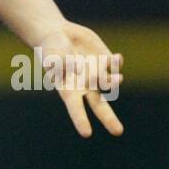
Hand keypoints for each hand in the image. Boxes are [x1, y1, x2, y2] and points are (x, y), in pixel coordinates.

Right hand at [36, 23, 123, 137]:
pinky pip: (116, 66)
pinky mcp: (104, 60)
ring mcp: (96, 74)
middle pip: (100, 107)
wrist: (58, 34)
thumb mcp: (52, 55)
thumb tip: (77, 68)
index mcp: (69, 90)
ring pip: (110, 85)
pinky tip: (116, 58)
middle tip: (118, 132)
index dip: (81, 121)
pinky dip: (118, 64)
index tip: (86, 134)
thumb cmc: (50, 48)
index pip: (75, 109)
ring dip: (115, 83)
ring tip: (118, 79)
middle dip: (109, 120)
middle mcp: (85, 86)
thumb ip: (63, 63)